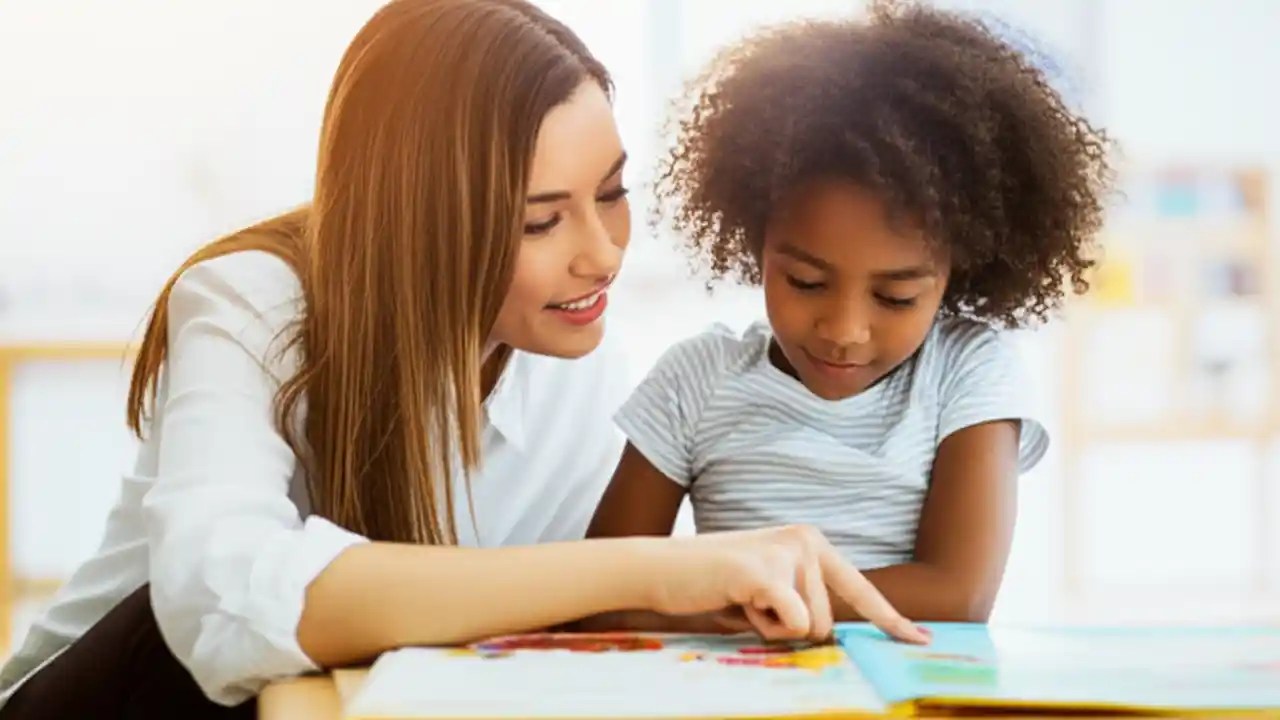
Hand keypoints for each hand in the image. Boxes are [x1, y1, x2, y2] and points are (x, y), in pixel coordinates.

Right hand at [648, 525, 929, 643]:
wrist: (661, 570)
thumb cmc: (712, 586)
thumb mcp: (769, 592)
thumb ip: (802, 604)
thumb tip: (833, 636)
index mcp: (811, 542)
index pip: (860, 590)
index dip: (890, 621)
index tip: (921, 641)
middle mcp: (806, 540)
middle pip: (827, 623)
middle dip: (787, 630)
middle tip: (749, 606)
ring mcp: (788, 551)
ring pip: (809, 628)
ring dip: (770, 628)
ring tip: (739, 600)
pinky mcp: (766, 571)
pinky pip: (791, 623)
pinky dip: (764, 625)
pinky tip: (736, 599)